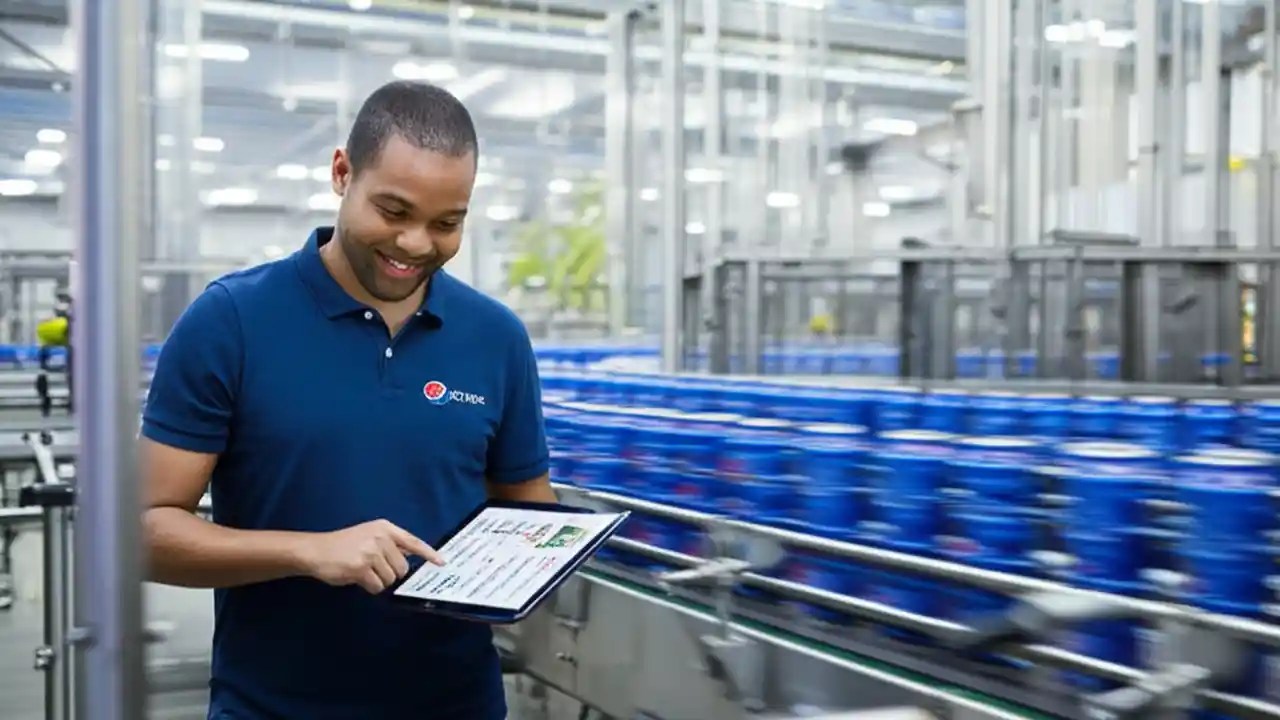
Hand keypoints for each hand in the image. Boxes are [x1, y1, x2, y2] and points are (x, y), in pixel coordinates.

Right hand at [300, 520, 444, 593]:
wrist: (315, 550)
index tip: (441, 562)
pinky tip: (356, 577)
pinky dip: (369, 587)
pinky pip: (377, 587)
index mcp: (384, 528)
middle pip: (403, 568)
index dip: (428, 553)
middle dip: (390, 573)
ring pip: (390, 579)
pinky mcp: (362, 567)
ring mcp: (371, 552)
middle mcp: (380, 538)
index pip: (412, 541)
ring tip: (362, 570)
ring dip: (378, 581)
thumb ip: (390, 544)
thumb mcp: (369, 535)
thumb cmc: (343, 545)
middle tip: (372, 568)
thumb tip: (412, 556)